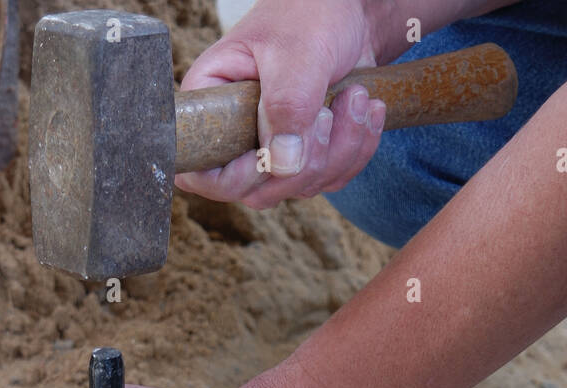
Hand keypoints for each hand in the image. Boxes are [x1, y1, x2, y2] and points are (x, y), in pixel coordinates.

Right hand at [175, 0, 387, 208]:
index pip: (200, 173)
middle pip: (259, 190)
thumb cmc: (308, 14)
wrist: (349, 11)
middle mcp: (236, 134)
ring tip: (355, 97)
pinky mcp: (307, 153)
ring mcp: (272, 148)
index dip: (234, 179)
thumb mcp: (295, 52)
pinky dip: (357, 149)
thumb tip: (282, 166)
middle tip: (328, 111)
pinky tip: (366, 110)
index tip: (267, 156)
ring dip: (341, 149)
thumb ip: (286, 106)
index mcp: (212, 104)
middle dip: (307, 160)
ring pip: (300, 185)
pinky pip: (331, 178)